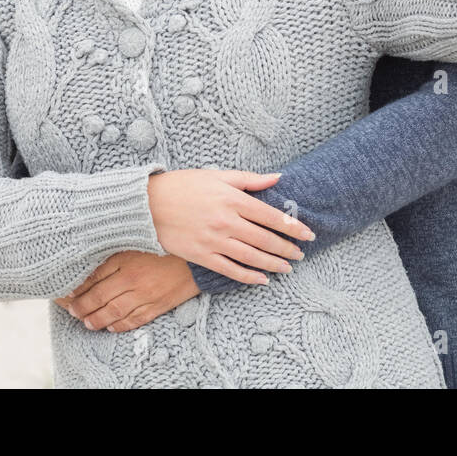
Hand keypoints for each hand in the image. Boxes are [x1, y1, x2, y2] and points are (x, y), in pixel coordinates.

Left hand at [55, 251, 198, 332]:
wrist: (198, 254)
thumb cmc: (167, 242)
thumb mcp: (137, 239)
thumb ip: (116, 247)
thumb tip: (91, 257)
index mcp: (126, 258)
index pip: (94, 277)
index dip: (78, 287)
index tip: (66, 293)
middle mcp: (133, 278)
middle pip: (100, 297)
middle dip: (82, 307)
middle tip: (72, 311)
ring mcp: (147, 294)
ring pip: (115, 312)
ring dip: (97, 319)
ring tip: (87, 322)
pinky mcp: (159, 304)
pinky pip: (136, 319)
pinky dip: (121, 325)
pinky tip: (111, 326)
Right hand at [145, 169, 314, 283]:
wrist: (148, 205)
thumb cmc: (184, 185)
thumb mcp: (217, 175)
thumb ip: (249, 179)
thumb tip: (278, 177)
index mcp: (232, 199)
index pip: (271, 216)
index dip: (292, 226)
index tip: (307, 234)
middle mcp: (226, 221)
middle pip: (265, 239)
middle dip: (286, 249)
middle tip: (300, 254)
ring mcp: (214, 241)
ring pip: (251, 257)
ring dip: (273, 264)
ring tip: (287, 269)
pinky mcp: (202, 255)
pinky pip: (230, 270)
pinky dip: (248, 276)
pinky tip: (262, 280)